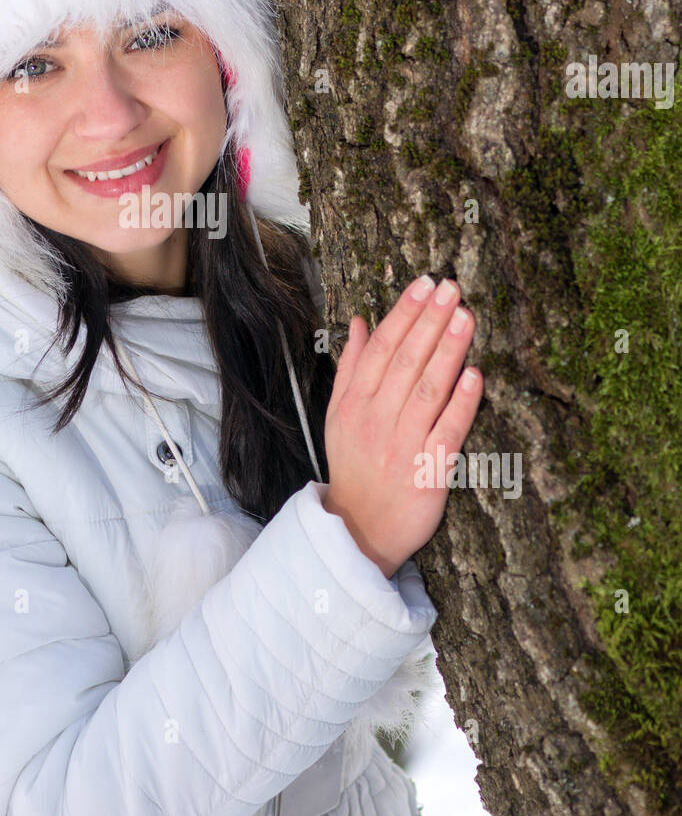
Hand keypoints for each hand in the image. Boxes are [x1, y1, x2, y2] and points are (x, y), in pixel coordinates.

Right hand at [323, 275, 483, 578]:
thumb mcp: (339, 416)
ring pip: (428, 389)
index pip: (380, 348)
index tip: (424, 285)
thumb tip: (358, 322)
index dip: (404, 314)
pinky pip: (448, 430)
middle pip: (405, 361)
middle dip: (429, 321)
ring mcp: (403, 444)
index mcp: (354, 403)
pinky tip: (475, 375)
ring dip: (448, 351)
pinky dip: (462, 402)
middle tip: (451, 288)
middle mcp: (376, 419)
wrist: (358, 531)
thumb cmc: (354, 467)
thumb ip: (350, 368)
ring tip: (465, 317)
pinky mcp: (429, 471)